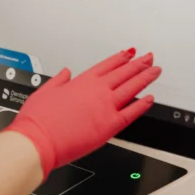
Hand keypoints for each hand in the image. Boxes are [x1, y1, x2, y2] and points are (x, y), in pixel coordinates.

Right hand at [5, 49, 159, 178]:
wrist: (38, 140)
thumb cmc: (38, 119)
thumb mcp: (45, 91)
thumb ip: (59, 81)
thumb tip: (65, 73)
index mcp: (81, 81)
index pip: (107, 65)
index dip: (121, 58)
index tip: (130, 53)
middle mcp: (96, 91)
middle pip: (123, 73)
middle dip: (138, 64)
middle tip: (149, 58)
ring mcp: (105, 107)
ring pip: (131, 88)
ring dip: (145, 78)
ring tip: (155, 71)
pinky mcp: (109, 126)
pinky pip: (131, 113)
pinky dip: (142, 105)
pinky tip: (150, 99)